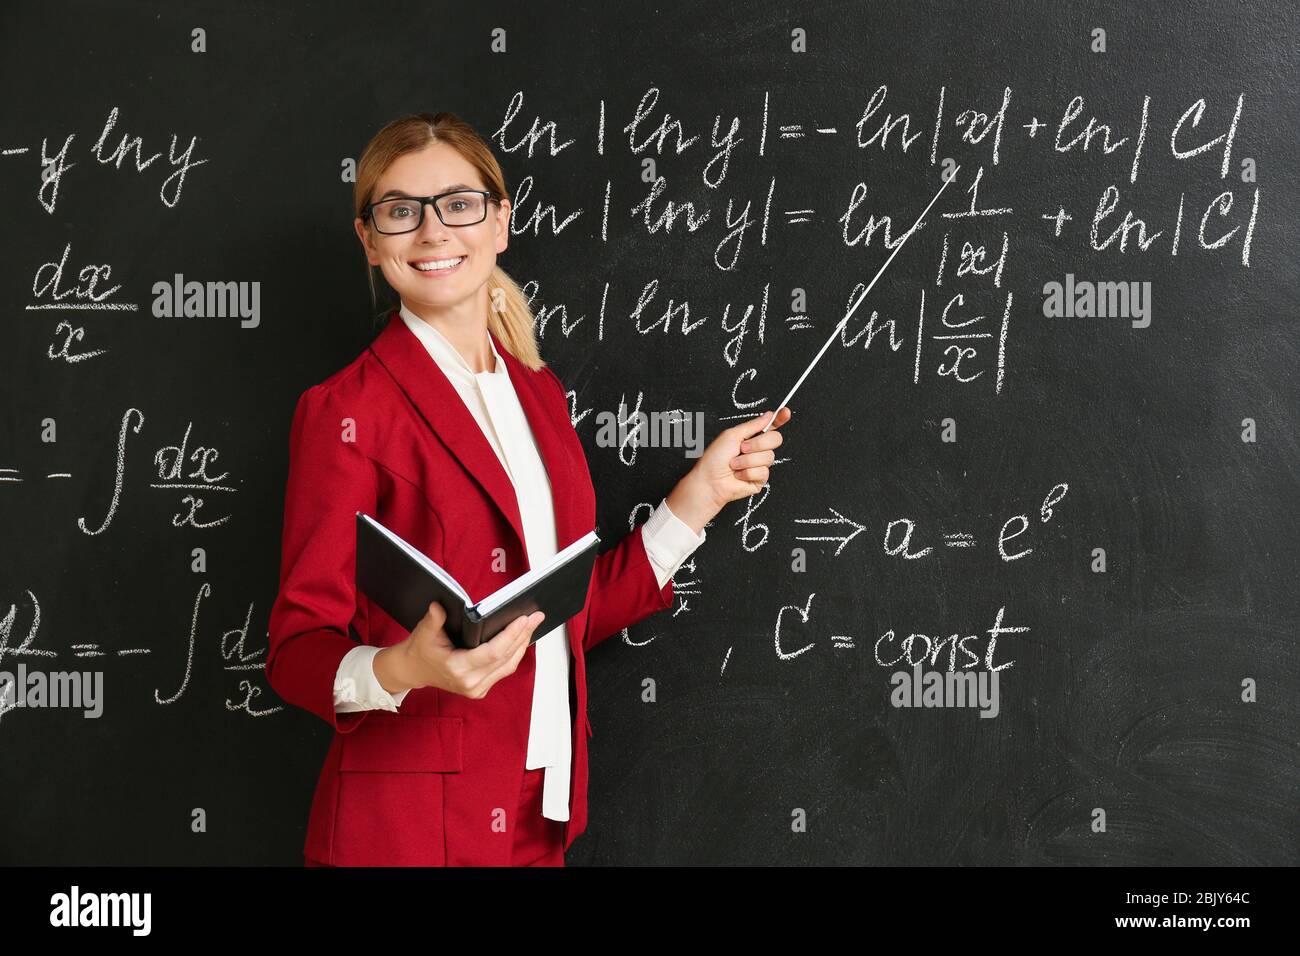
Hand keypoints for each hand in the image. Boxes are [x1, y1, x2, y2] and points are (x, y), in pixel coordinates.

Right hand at [375, 601, 546, 699]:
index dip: (510, 635)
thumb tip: (439, 606)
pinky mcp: (480, 689)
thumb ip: (433, 620)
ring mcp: (476, 689)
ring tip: (533, 624)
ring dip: (522, 644)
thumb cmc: (420, 650)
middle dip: (523, 635)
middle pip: (505, 658)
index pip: (492, 653)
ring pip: (508, 665)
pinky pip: (504, 670)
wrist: (413, 670)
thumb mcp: (423, 633)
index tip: (524, 619)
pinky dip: (514, 653)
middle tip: (536, 616)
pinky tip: (521, 638)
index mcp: (457, 669)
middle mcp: (470, 683)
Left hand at [665, 407, 791, 533]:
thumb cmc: (715, 458)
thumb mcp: (732, 435)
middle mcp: (758, 450)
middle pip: (775, 439)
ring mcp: (760, 465)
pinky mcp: (760, 479)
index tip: (785, 412)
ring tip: (734, 464)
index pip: (771, 426)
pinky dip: (747, 472)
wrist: (710, 480)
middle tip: (742, 448)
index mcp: (752, 436)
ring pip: (768, 457)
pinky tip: (738, 475)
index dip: (780, 419)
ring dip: (747, 460)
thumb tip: (769, 415)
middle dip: (758, 443)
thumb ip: (753, 425)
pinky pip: (763, 472)